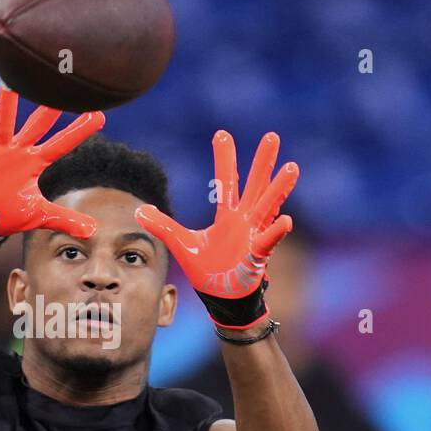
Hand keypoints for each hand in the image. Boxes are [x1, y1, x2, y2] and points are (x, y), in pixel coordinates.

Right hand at [0, 83, 104, 244]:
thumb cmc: (7, 212)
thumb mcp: (39, 217)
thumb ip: (65, 219)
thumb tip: (92, 231)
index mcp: (34, 163)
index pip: (62, 144)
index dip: (79, 131)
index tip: (99, 115)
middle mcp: (18, 152)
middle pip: (36, 126)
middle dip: (48, 108)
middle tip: (60, 82)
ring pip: (3, 125)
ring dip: (5, 106)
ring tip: (8, 83)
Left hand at [135, 130, 297, 328]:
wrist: (221, 297)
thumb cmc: (207, 269)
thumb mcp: (181, 244)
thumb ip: (163, 226)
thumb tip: (138, 210)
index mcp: (227, 216)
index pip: (226, 181)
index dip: (224, 158)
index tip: (222, 134)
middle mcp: (244, 220)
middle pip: (254, 185)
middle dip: (263, 162)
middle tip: (272, 136)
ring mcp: (253, 235)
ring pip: (268, 207)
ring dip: (279, 188)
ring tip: (292, 168)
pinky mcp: (257, 255)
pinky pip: (267, 242)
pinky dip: (275, 232)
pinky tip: (285, 220)